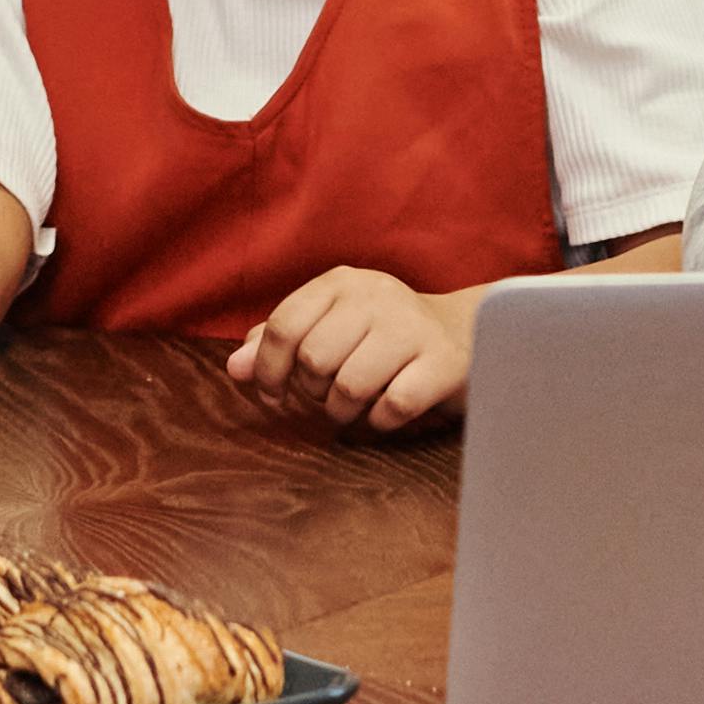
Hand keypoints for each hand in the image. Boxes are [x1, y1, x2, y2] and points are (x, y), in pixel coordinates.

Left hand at [230, 262, 475, 436]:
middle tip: (330, 393)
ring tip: (358, 402)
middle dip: (313, 391)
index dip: (268, 370)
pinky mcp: (445, 363)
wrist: (467, 336)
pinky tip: (389, 408)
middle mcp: (377, 296)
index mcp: (342, 282)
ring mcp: (414, 328)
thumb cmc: (383, 337)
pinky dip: (380, 420)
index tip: (274, 394)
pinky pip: (391, 407)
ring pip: (349, 387)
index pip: (283, 326)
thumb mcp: (331, 325)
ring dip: (344, 411)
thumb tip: (235, 367)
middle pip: (314, 360)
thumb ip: (279, 342)